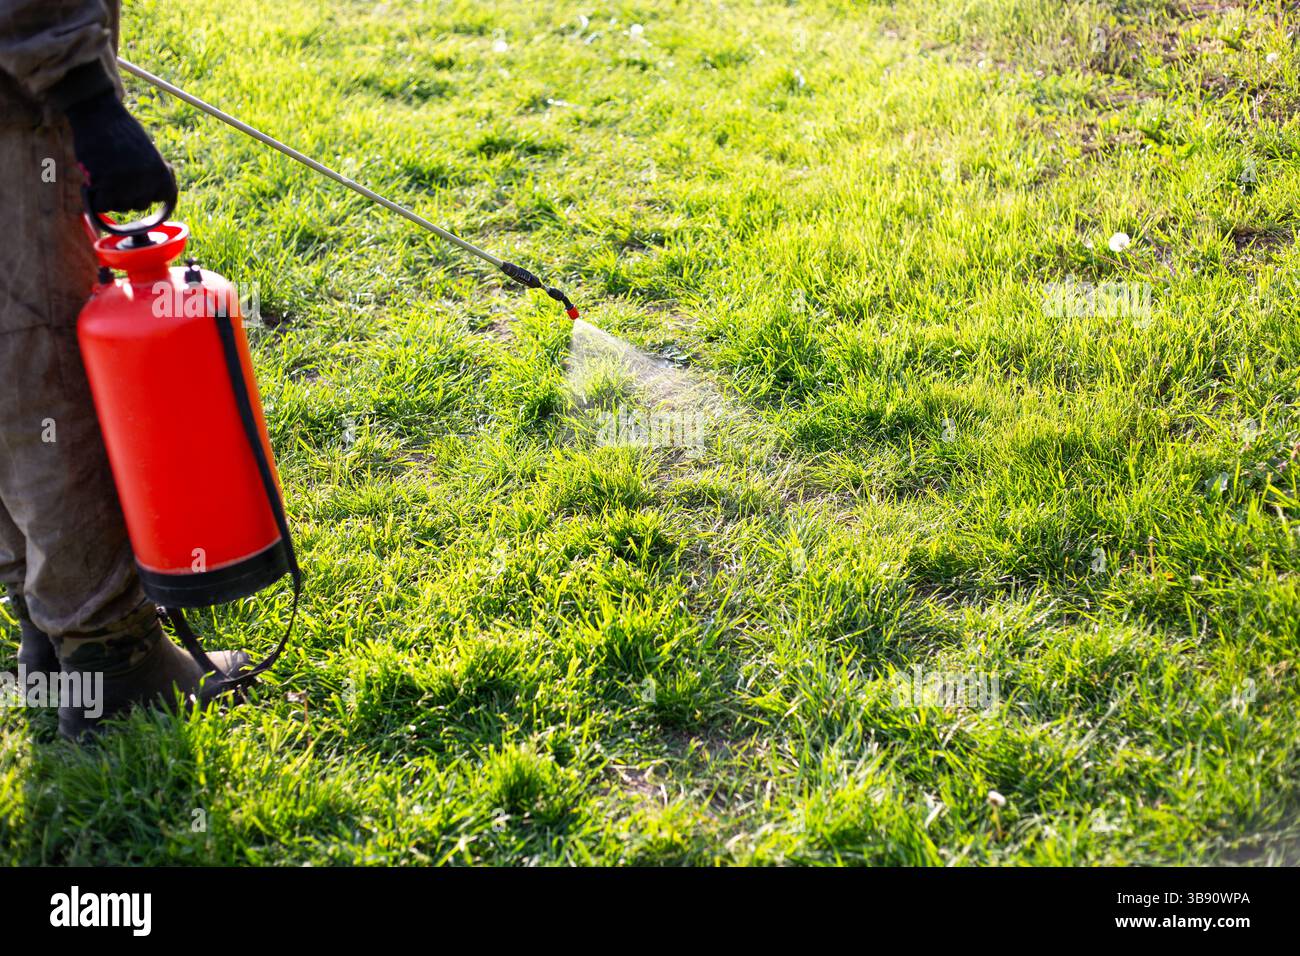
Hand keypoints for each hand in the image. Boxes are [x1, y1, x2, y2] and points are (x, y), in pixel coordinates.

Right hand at [64, 89, 175, 213]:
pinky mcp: (105, 184)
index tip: (137, 187)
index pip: (164, 201)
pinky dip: (95, 198)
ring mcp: (127, 185)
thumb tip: (164, 201)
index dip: (149, 193)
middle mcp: (149, 182)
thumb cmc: (123, 134)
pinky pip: (101, 206)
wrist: (99, 115)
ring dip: (110, 196)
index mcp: (164, 175)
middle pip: (139, 206)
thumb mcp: (150, 155)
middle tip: (115, 173)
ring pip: (120, 207)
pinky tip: (93, 182)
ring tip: (105, 173)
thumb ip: (155, 177)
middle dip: (127, 194)